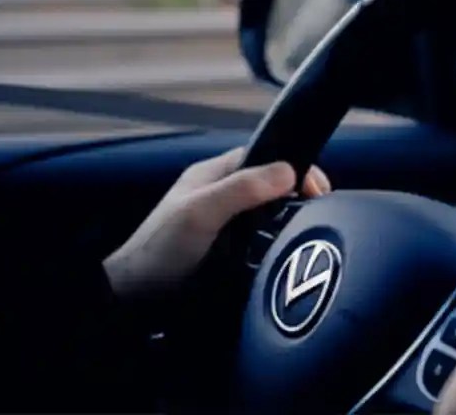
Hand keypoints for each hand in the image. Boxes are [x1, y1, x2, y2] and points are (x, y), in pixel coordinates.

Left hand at [103, 146, 330, 298]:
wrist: (136, 298)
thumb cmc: (159, 251)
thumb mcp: (202, 212)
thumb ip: (242, 188)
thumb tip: (288, 171)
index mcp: (213, 174)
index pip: (265, 156)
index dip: (294, 167)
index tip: (318, 189)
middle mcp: (219, 194)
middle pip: (270, 183)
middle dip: (296, 193)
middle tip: (319, 212)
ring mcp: (222, 223)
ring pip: (267, 212)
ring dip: (286, 220)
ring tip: (306, 232)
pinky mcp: (226, 250)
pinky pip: (260, 238)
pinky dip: (274, 241)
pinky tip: (282, 253)